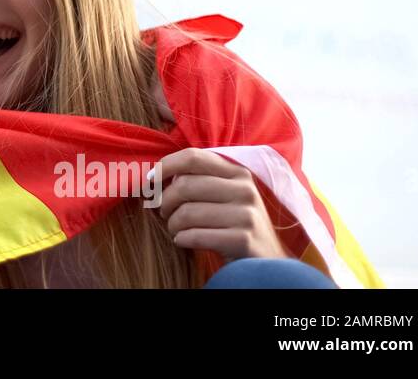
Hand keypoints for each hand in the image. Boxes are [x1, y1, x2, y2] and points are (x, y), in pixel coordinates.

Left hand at [152, 148, 289, 261]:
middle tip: (165, 214)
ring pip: (187, 212)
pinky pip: (196, 235)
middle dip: (165, 202)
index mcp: (238, 172)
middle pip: (184, 185)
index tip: (150, 181)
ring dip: (172, 224)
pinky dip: (182, 239)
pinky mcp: (243, 239)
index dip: (165, 166)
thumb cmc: (233, 224)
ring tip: (176, 230)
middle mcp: (245, 189)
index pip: (193, 157)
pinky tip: (184, 241)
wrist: (266, 261)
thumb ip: (198, 179)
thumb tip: (155, 175)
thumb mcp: (224, 195)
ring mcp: (247, 214)